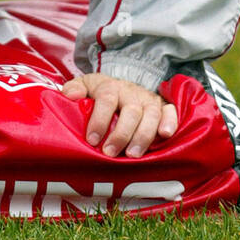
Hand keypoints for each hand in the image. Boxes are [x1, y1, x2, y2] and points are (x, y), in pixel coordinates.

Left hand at [61, 73, 177, 157]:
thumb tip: (69, 97)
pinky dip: (170, 122)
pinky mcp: (163, 107)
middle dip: (121, 134)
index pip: (106, 100)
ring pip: (151, 115)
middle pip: (131, 111)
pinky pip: (171, 112)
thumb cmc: (100, 93)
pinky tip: (165, 135)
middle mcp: (131, 92)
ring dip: (143, 135)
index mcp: (110, 87)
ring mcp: (149, 100)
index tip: (92, 140)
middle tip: (111, 153)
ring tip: (133, 155)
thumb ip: (74, 89)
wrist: (123, 85)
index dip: (99, 119)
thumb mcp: (84, 86)